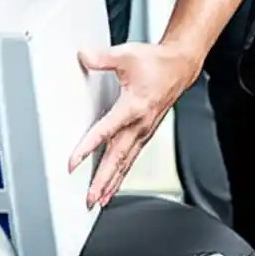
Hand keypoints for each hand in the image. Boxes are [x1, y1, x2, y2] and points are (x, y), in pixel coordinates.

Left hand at [68, 42, 201, 208]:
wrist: (180, 67)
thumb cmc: (157, 63)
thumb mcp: (126, 55)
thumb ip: (102, 58)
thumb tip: (84, 56)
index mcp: (133, 106)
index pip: (105, 131)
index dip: (87, 148)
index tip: (73, 162)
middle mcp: (140, 124)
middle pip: (117, 158)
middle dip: (102, 180)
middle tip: (89, 199)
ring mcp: (144, 131)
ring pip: (126, 162)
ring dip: (112, 183)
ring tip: (99, 200)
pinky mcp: (146, 132)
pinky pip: (132, 158)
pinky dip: (122, 174)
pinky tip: (114, 184)